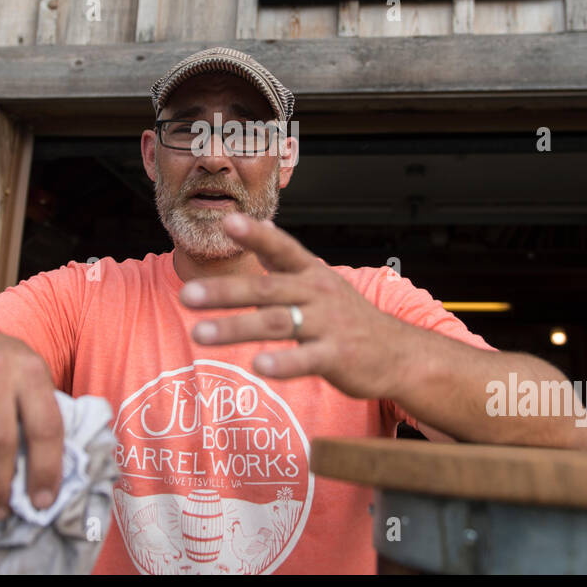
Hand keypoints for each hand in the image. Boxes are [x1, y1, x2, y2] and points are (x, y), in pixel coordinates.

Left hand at [179, 212, 407, 399]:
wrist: (398, 353)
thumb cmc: (349, 316)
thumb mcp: (320, 280)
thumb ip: (286, 259)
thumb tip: (260, 226)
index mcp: (311, 272)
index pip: (281, 247)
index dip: (256, 235)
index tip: (229, 221)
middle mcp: (318, 293)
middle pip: (267, 289)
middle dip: (225, 291)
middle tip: (188, 296)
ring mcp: (328, 325)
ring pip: (276, 323)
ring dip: (236, 328)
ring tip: (199, 334)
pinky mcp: (337, 357)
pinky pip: (306, 359)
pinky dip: (283, 362)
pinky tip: (258, 365)